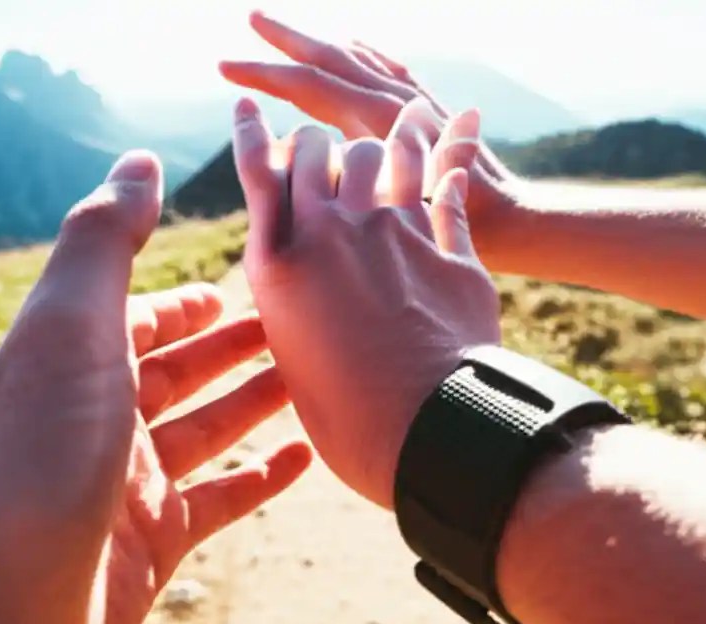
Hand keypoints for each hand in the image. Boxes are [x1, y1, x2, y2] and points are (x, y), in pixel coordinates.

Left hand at [0, 152, 309, 623]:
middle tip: (306, 328)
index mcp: (75, 360)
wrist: (0, 600)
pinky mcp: (154, 544)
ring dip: (257, 403)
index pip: (141, 314)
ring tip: (317, 379)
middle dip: (239, 346)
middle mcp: (98, 417)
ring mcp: (128, 484)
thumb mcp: (72, 322)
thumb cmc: (37, 451)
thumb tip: (139, 161)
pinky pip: (219, 500)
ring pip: (207, 430)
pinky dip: (260, 477)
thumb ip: (107, 239)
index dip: (194, 298)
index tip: (253, 279)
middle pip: (181, 370)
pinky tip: (303, 460)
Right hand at [220, 11, 519, 253]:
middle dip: (288, 40)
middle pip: (333, 59)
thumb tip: (305, 153)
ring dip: (321, 42)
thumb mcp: (403, 211)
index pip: (311, 88)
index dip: (266, 75)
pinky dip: (365, 52)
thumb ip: (354, 176)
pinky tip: (356, 46)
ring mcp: (419, 103)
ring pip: (360, 59)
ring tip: (288, 30)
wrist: (522, 224)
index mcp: (383, 125)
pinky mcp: (434, 110)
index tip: (226, 67)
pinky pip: (390, 68)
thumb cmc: (458, 228)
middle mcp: (400, 104)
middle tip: (250, 18)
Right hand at [231, 99, 499, 508]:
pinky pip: (447, 186)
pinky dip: (453, 152)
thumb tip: (303, 275)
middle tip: (321, 142)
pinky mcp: (449, 249)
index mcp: (279, 266)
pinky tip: (457, 130)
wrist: (429, 434)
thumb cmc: (348, 417)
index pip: (257, 173)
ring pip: (384, 152)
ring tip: (400, 117)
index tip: (247, 106)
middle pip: (316, 150)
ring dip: (389, 131)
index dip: (250, 132)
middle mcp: (330, 235)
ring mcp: (394, 235)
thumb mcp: (293, 353)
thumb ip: (295, 300)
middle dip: (316, 138)